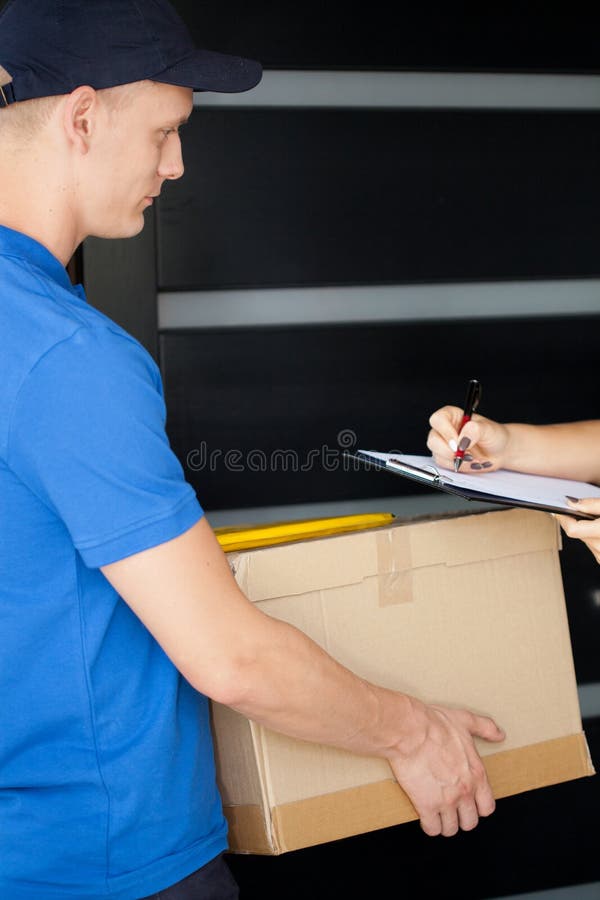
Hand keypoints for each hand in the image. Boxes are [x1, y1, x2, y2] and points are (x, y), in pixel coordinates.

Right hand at [389, 697, 504, 836]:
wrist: (410, 730)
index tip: (468, 802)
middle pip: (470, 822)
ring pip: (451, 829)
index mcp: (476, 774)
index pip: (487, 807)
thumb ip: (485, 728)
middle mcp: (465, 792)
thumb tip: (500, 735)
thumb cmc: (434, 724)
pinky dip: (428, 826)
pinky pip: (432, 829)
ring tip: (436, 815)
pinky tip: (424, 817)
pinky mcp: (426, 805)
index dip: (477, 807)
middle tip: (450, 809)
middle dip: (460, 818)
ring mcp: (446, 801)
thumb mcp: (465, 720)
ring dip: (444, 824)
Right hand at [427, 405, 509, 472]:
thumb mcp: (488, 429)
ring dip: (456, 460)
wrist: (500, 451)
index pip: (438, 419)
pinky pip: (444, 464)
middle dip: (449, 451)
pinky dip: (459, 466)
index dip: (445, 432)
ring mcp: (443, 444)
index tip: (457, 443)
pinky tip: (471, 463)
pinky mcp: (446, 458)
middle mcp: (445, 429)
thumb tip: (463, 440)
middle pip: (433, 439)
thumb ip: (475, 430)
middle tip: (465, 455)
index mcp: (452, 416)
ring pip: (437, 454)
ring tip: (473, 459)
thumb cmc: (493, 435)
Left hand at [557, 498, 599, 563]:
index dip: (563, 518)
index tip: (558, 509)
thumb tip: (570, 503)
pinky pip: (591, 546)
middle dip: (576, 521)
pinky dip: (593, 537)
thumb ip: (591, 504)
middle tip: (583, 510)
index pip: (572, 529)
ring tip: (598, 521)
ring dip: (586, 530)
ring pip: (583, 539)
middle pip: (575, 533)